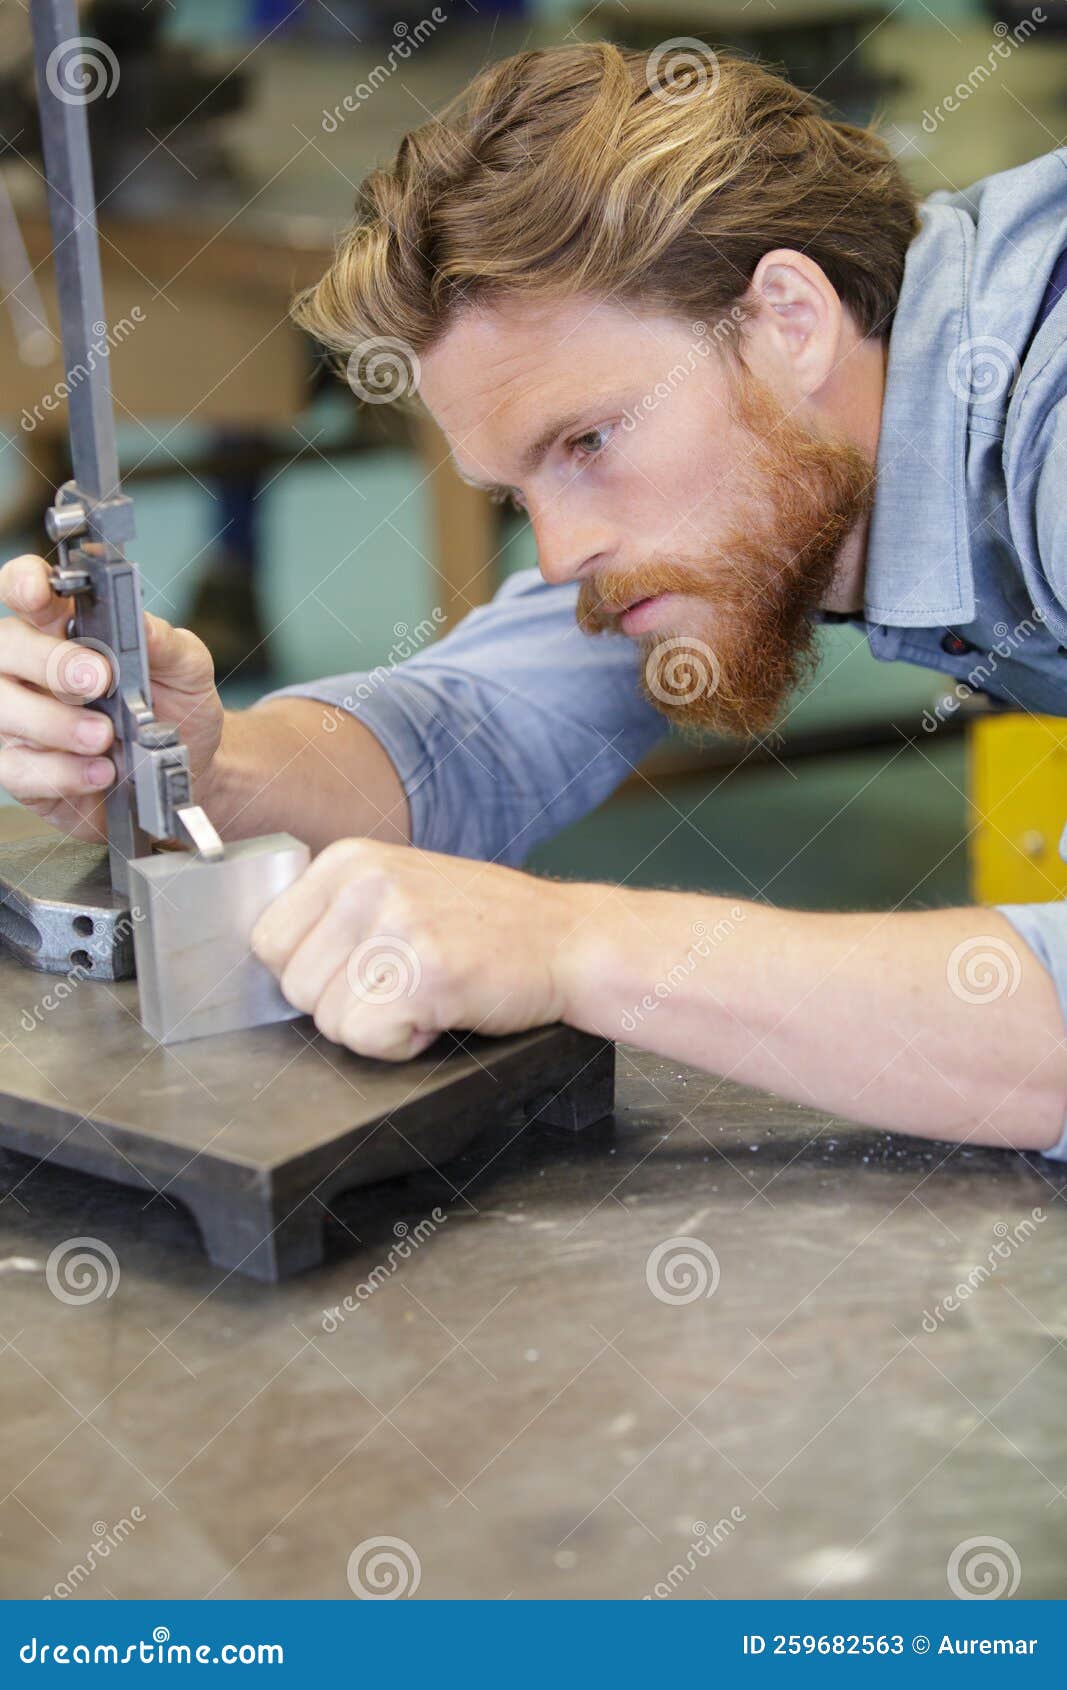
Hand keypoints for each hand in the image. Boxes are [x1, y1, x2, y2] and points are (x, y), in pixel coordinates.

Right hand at [0, 552, 222, 840]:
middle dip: (47, 661)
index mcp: (62, 626)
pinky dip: (60, 772)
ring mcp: (19, 718)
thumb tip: (141, 624)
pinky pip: (16, 769)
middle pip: (5, 646)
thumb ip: (165, 642)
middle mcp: (30, 668)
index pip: (25, 589)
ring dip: (54, 723)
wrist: (191, 767)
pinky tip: (99, 771)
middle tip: (96, 680)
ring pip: (3, 708)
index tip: (39, 592)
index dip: (24, 583)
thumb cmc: (177, 706)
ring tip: (105, 736)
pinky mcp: (22, 768)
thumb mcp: (186, 667)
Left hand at [250, 838, 583, 1059]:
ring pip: (327, 1019)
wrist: (570, 940)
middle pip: (294, 987)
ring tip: (424, 994)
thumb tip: (270, 962)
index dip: (310, 973)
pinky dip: (401, 1044)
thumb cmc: (487, 925)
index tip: (359, 972)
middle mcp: (365, 883)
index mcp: (349, 859)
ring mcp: (396, 924)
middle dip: (344, 1005)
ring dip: (375, 1026)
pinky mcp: (424, 972)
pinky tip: (437, 1013)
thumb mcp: (400, 887)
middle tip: (402, 985)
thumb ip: (336, 913)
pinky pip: (367, 1039)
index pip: (268, 941)